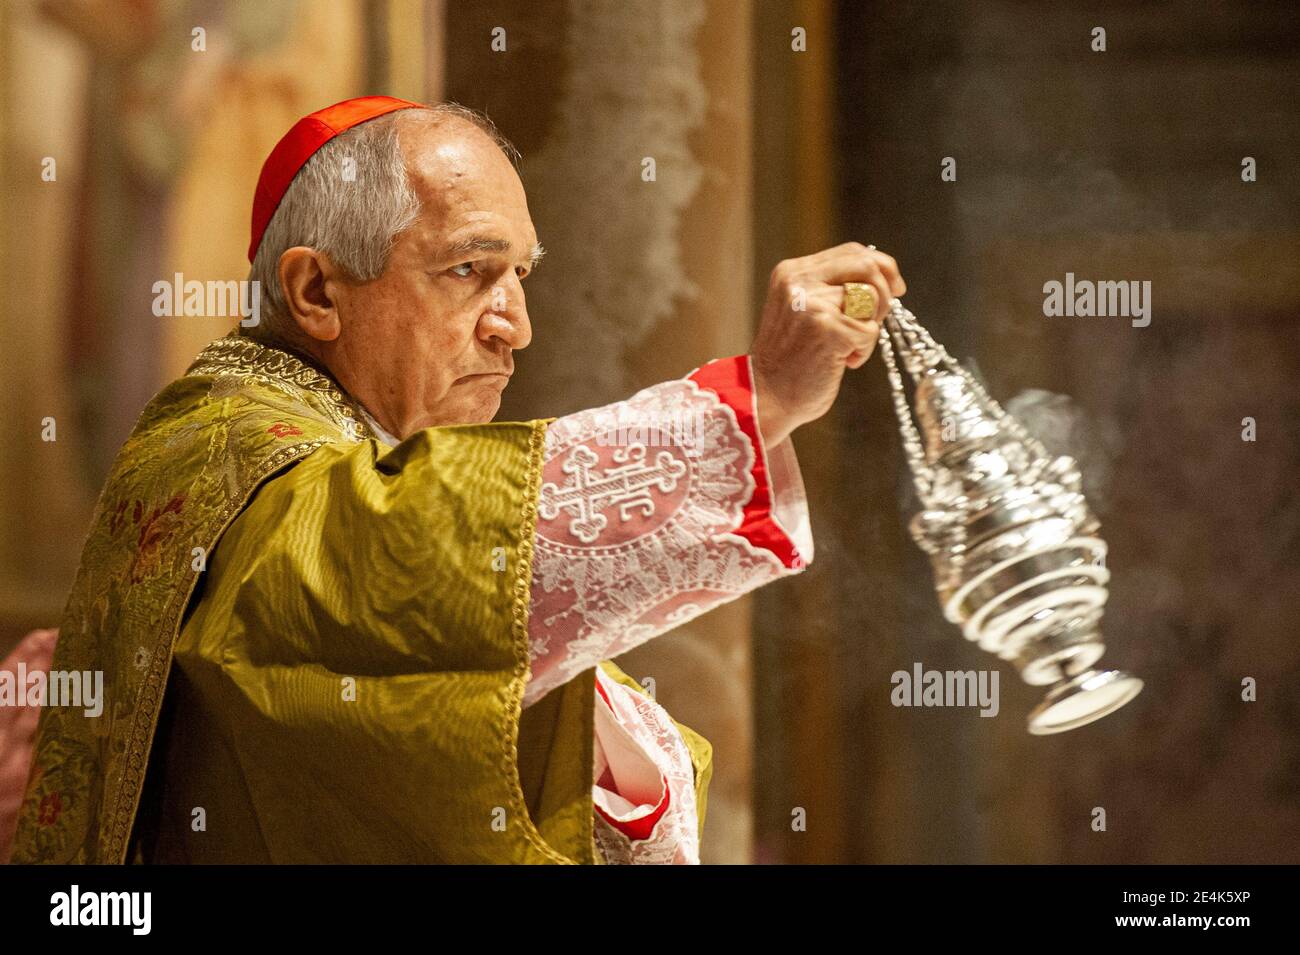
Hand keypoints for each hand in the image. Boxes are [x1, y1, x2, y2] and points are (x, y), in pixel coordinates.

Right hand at [749, 243, 905, 446]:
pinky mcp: (828, 329)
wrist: (765, 396)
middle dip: (884, 293)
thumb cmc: (791, 359)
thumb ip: (832, 287)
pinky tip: (841, 362)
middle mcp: (799, 282)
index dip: (881, 266)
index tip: (896, 287)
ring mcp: (813, 304)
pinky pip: (870, 331)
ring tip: (848, 347)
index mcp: (792, 272)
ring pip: (873, 297)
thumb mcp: (803, 310)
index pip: (851, 251)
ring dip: (870, 327)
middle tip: (876, 320)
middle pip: (867, 266)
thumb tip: (887, 276)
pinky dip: (863, 351)